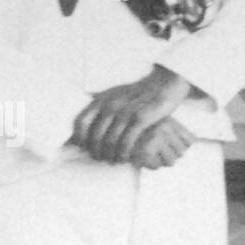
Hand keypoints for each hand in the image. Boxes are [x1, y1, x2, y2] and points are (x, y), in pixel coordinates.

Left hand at [73, 65, 192, 163]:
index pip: (80, 123)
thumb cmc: (138, 92)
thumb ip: (99, 104)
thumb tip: (80, 118)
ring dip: (111, 155)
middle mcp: (111, 105)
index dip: (80, 139)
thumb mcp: (114, 93)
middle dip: (97, 151)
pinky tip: (127, 157)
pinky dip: (124, 153)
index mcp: (101, 99)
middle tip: (102, 159)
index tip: (85, 148)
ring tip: (114, 161)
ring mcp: (126, 111)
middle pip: (95, 136)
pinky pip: (127, 141)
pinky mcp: (141, 118)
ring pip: (110, 141)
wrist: (164, 83)